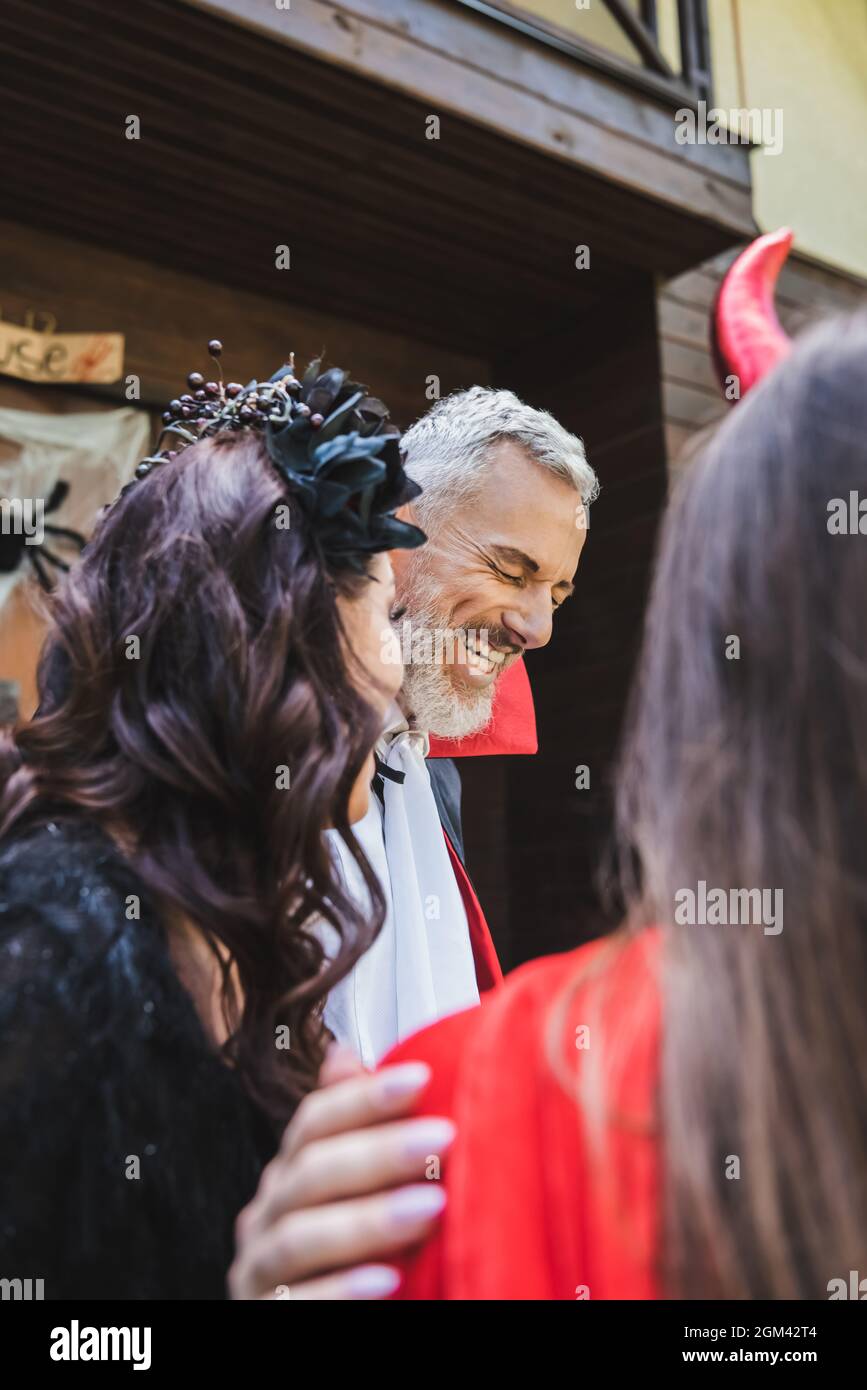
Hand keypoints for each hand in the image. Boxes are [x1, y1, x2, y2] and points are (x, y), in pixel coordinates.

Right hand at [228, 1047, 452, 1299]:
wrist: (330, 1319)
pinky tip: (389, 1280)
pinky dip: (342, 1291)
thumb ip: (357, 1132)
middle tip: (444, 1139)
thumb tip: (342, 1053)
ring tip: (433, 1208)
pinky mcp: (260, 1319)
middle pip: (311, 1173)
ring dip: (368, 1221)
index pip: (313, 1122)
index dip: (364, 1097)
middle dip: (380, 1153)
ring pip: (299, 1236)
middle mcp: (264, 1217)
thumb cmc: (350, 1258)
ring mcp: (256, 1271)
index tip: (423, 1078)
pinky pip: (296, 1304)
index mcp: (288, 1175)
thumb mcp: (358, 1191)